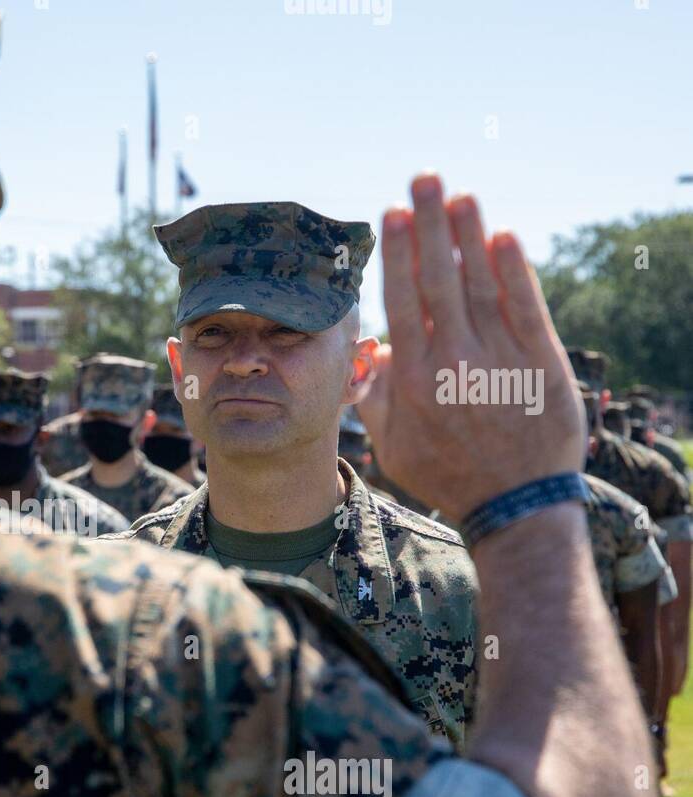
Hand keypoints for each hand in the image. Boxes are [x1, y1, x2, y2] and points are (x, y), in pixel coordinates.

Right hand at [357, 173, 583, 519]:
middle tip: (424, 180)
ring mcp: (500, 359)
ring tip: (461, 196)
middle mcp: (454, 361)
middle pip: (440, 279)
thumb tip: (367, 351)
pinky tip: (504, 237)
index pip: (404, 301)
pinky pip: (526, 307)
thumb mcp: (394, 444)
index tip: (394, 213)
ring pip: (482, 284)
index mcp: (414, 379)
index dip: (400, 253)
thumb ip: (373, 396)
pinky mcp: (542, 363)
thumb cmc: (447, 475)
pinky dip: (514, 271)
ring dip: (471, 235)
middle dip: (430, 225)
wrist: (515, 504)